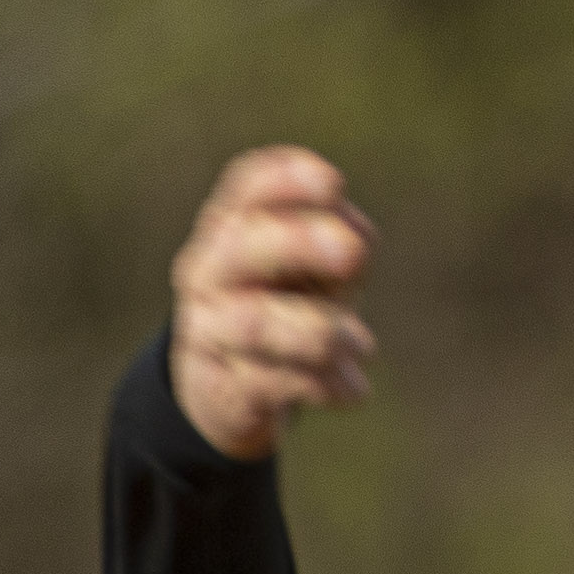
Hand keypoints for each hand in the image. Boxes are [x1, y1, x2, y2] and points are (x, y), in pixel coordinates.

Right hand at [169, 146, 377, 460]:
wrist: (229, 393)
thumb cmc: (289, 308)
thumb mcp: (319, 269)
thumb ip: (342, 244)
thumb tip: (355, 247)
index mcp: (233, 226)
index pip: (247, 187)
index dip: (286, 180)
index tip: (332, 183)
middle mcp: (209, 271)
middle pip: (242, 246)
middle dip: (299, 243)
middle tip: (352, 253)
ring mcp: (210, 330)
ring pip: (254, 322)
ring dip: (320, 333)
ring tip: (363, 346)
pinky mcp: (223, 388)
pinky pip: (270, 383)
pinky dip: (322, 384)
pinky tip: (351, 390)